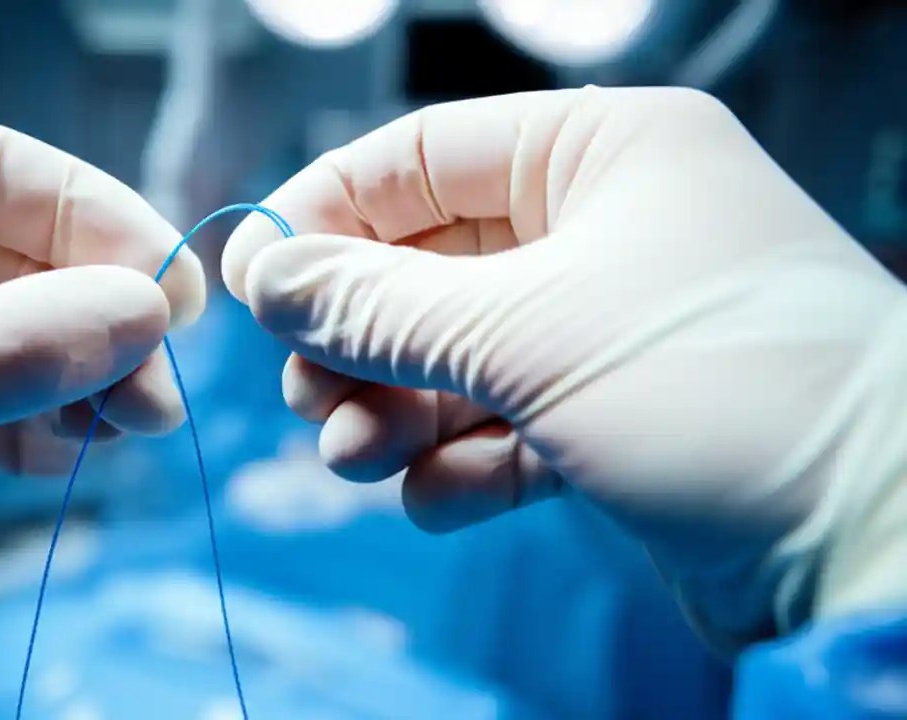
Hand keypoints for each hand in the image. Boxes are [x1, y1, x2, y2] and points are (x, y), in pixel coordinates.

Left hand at [0, 114, 203, 715]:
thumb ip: (19, 345)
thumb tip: (147, 312)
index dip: (90, 217)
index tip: (173, 288)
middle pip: (0, 255)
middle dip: (86, 319)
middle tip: (156, 390)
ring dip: (68, 376)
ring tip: (130, 427)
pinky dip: (24, 423)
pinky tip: (64, 453)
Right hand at [222, 87, 906, 654]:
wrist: (877, 547)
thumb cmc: (722, 394)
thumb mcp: (526, 335)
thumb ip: (380, 305)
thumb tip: (267, 275)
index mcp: (602, 154)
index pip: (422, 157)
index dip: (327, 215)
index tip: (255, 284)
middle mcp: (605, 229)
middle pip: (428, 266)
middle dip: (360, 337)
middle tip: (313, 397)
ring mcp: (608, 328)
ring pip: (456, 354)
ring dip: (395, 410)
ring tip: (360, 457)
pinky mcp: (613, 419)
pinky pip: (502, 426)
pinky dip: (462, 466)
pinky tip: (447, 498)